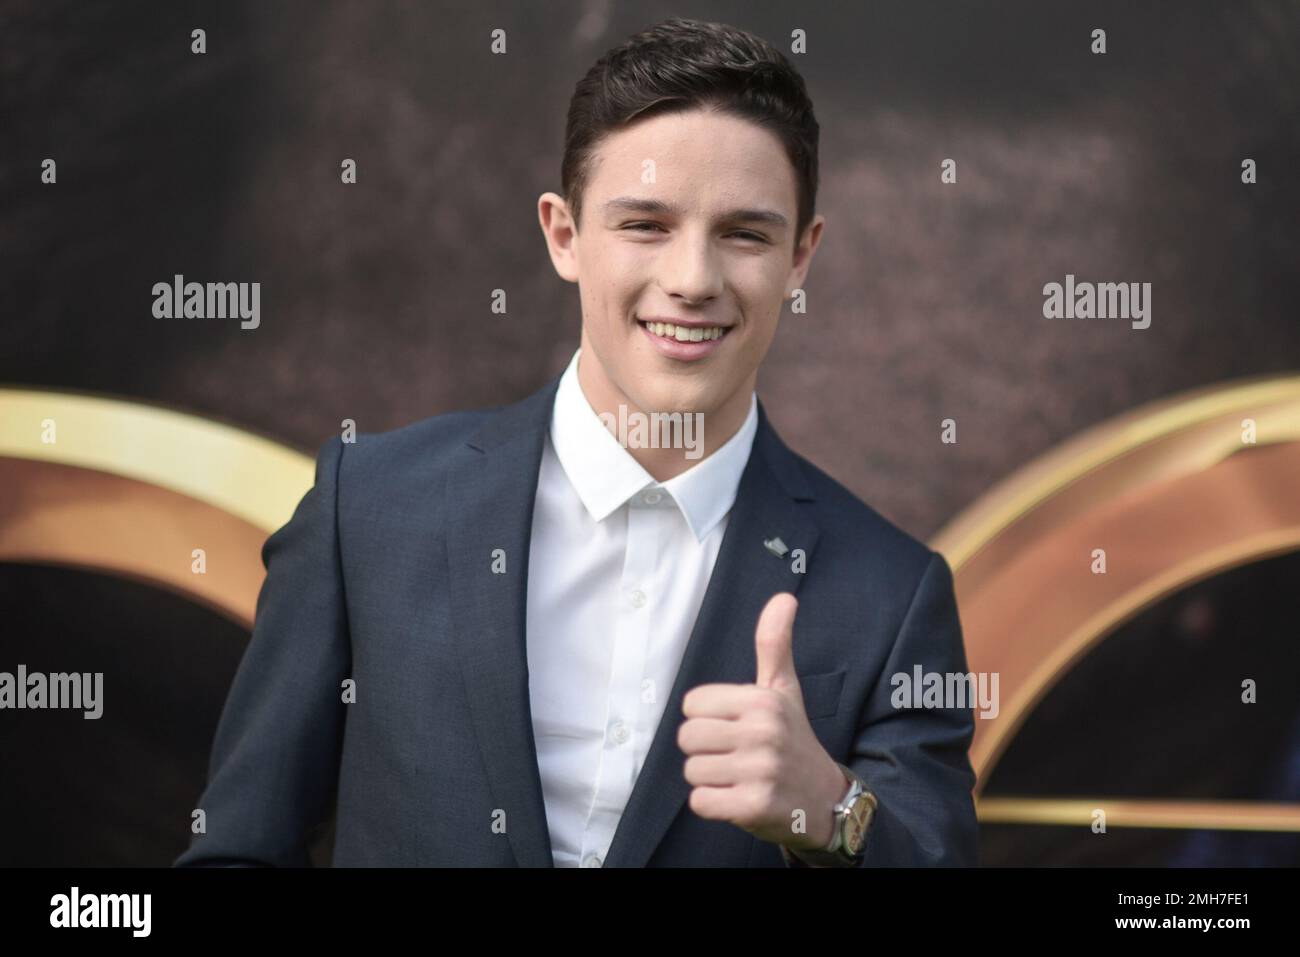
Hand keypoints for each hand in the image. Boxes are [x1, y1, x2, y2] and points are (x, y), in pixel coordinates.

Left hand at [678, 592, 848, 850]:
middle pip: (687, 737)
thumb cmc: (793, 739)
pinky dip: (714, 805)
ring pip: (691, 770)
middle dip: (704, 750)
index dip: (708, 718)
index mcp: (763, 700)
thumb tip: (784, 596)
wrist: (824, 801)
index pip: (692, 704)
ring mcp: (760, 771)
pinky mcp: (754, 807)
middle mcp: (763, 732)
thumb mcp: (784, 690)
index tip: (735, 727)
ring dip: (710, 779)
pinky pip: (700, 802)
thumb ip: (774, 644)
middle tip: (735, 756)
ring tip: (739, 777)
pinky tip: (739, 799)